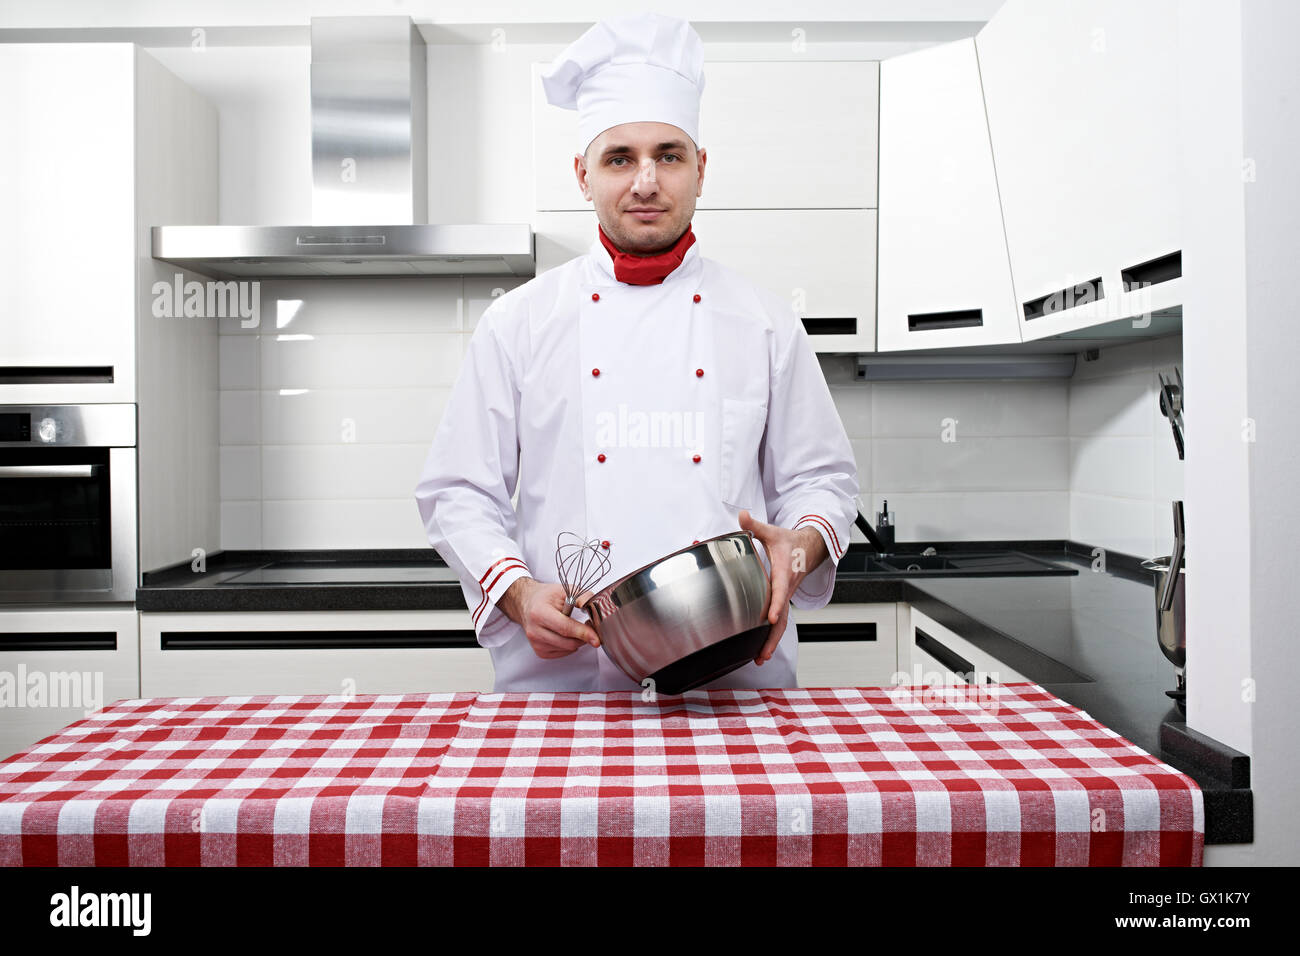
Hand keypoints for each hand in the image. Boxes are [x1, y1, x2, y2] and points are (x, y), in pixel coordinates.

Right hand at [499, 578, 600, 659]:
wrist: (527, 603)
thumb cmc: (544, 597)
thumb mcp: (563, 590)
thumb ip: (580, 595)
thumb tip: (591, 605)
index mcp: (540, 613)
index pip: (565, 628)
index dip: (583, 633)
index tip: (596, 638)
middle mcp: (535, 630)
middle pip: (568, 642)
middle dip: (584, 637)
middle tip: (589, 626)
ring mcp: (536, 643)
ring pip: (567, 649)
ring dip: (577, 641)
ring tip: (576, 628)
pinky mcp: (539, 651)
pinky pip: (562, 653)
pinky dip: (569, 646)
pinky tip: (566, 635)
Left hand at [737, 511, 827, 665]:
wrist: (809, 549)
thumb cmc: (789, 542)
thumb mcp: (772, 532)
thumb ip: (755, 526)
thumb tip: (742, 515)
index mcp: (784, 572)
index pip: (779, 591)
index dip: (775, 605)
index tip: (769, 618)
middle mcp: (787, 588)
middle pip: (782, 616)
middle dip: (773, 636)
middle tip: (763, 652)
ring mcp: (785, 597)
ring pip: (781, 623)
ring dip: (772, 641)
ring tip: (761, 658)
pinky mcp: (783, 601)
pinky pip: (779, 622)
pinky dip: (772, 636)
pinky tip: (761, 650)